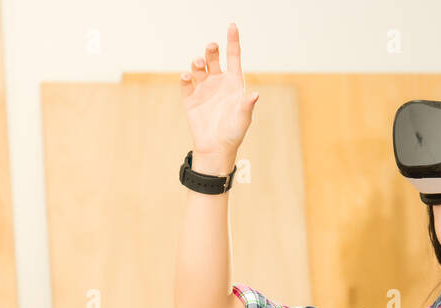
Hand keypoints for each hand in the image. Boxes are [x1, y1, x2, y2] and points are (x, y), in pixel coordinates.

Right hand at [179, 23, 258, 172]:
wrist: (216, 149)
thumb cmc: (233, 134)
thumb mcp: (243, 119)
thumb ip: (247, 106)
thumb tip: (255, 95)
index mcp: (233, 83)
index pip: (233, 57)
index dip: (233, 41)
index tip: (232, 26)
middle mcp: (218, 82)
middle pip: (214, 59)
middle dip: (212, 50)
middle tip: (211, 46)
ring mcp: (204, 89)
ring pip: (199, 68)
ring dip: (198, 62)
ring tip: (198, 63)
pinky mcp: (190, 99)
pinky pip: (186, 84)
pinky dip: (185, 78)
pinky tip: (187, 77)